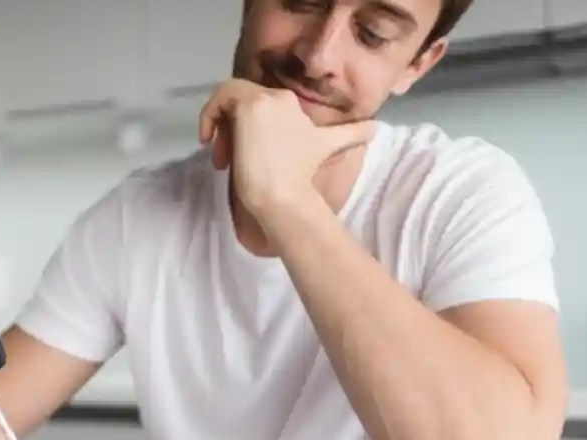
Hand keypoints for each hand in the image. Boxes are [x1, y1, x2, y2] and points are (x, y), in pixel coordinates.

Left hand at [198, 79, 374, 215]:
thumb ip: (350, 136)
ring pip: (229, 99)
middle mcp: (278, 96)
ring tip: (220, 157)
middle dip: (230, 130)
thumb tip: (377, 129)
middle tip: (225, 158)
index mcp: (292, 104)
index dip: (246, 129)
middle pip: (241, 101)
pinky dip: (209, 117)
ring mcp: (262, 101)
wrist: (285, 195)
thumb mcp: (326, 150)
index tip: (238, 156)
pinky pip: (219, 98)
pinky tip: (209, 141)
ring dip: (220, 127)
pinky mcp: (245, 108)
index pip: (259, 103)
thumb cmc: (300, 178)